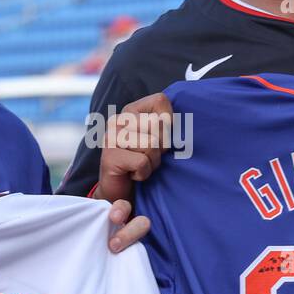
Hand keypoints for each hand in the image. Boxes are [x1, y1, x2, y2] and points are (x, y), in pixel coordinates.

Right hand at [94, 92, 171, 250]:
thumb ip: (168, 125)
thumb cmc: (142, 164)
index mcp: (130, 111)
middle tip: (147, 156)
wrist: (120, 193)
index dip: (168, 123)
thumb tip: (184, 121)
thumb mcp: (159, 140)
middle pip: (158, 124)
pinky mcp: (110, 157)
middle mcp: (118, 120)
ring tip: (140, 166)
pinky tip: (133, 174)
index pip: (160, 100)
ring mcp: (111, 137)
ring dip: (152, 162)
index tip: (158, 139)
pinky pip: (142, 162)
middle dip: (160, 146)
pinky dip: (143, 173)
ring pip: (151, 144)